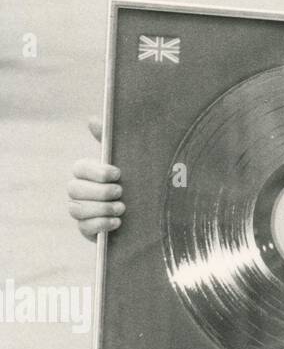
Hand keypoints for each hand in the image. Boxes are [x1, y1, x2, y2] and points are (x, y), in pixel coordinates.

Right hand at [67, 116, 123, 241]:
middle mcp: (78, 191)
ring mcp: (80, 210)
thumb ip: (109, 141)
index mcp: (86, 172)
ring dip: (101, 208)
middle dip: (99, 191)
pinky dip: (101, 224)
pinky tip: (117, 222)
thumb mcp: (125, 160)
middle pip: (74, 189)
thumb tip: (92, 119)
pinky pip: (84, 227)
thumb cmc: (131, 182)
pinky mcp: (86, 229)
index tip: (118, 173)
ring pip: (77, 209)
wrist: (143, 213)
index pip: (79, 168)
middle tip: (120, 192)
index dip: (97, 171)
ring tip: (121, 208)